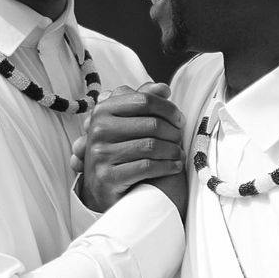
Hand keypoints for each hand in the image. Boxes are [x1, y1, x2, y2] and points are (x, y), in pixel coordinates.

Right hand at [79, 86, 187, 215]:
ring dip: (172, 151)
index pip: (144, 100)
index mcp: (102, 110)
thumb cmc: (120, 150)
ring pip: (151, 146)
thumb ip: (143, 102)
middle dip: (173, 133)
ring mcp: (100, 154)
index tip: (179, 120)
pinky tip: (174, 167)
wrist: (102, 188)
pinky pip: (147, 167)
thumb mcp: (127, 123)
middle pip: (151, 124)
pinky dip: (167, 167)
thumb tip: (164, 88)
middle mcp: (98, 130)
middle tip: (180, 140)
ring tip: (178, 154)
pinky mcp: (108, 177)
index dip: (168, 109)